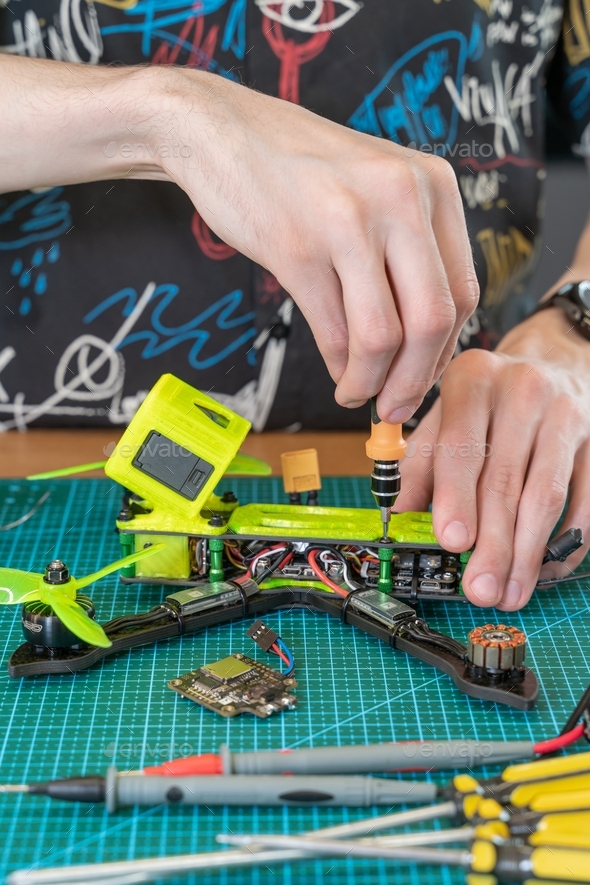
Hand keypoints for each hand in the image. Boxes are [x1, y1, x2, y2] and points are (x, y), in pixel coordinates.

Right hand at [1, 58, 477, 418]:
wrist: (221, 129)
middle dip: (415, 381)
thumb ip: (404, 258)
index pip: (463, 292)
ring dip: (371, 382)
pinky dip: (339, 366)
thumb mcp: (374, 192)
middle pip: (432, 320)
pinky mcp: (297, 248)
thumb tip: (415, 354)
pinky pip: (333, 330)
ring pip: (382, 336)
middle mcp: (401, 198)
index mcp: (432, 185)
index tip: (421, 379)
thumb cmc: (302, 171)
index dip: (444, 352)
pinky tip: (337, 374)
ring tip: (356, 393)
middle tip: (396, 408)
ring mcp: (348, 221)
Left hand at [397, 307, 589, 609]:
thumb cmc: (487, 400)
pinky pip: (584, 500)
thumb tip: (399, 519)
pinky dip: (566, 541)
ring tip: (509, 592)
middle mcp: (521, 392)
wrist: (551, 362)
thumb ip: (420, 465)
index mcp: (472, 381)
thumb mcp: (443, 416)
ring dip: (526, 552)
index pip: (461, 444)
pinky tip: (544, 569)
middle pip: (504, 479)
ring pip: (546, 495)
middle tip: (480, 589)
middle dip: (492, 543)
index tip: (452, 542)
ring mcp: (564, 416)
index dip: (456, 497)